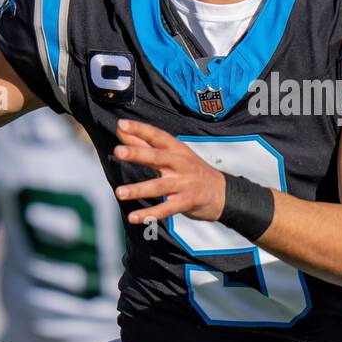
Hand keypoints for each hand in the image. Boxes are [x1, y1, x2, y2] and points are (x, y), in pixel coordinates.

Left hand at [112, 119, 226, 222]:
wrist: (223, 193)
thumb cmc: (192, 170)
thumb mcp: (174, 154)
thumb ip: (145, 144)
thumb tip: (121, 130)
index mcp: (176, 149)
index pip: (156, 136)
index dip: (140, 129)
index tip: (122, 124)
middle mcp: (180, 164)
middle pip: (157, 157)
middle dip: (137, 154)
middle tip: (118, 151)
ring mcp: (184, 184)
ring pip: (159, 186)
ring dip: (138, 190)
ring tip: (119, 192)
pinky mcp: (186, 202)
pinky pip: (166, 209)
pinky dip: (150, 214)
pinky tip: (134, 217)